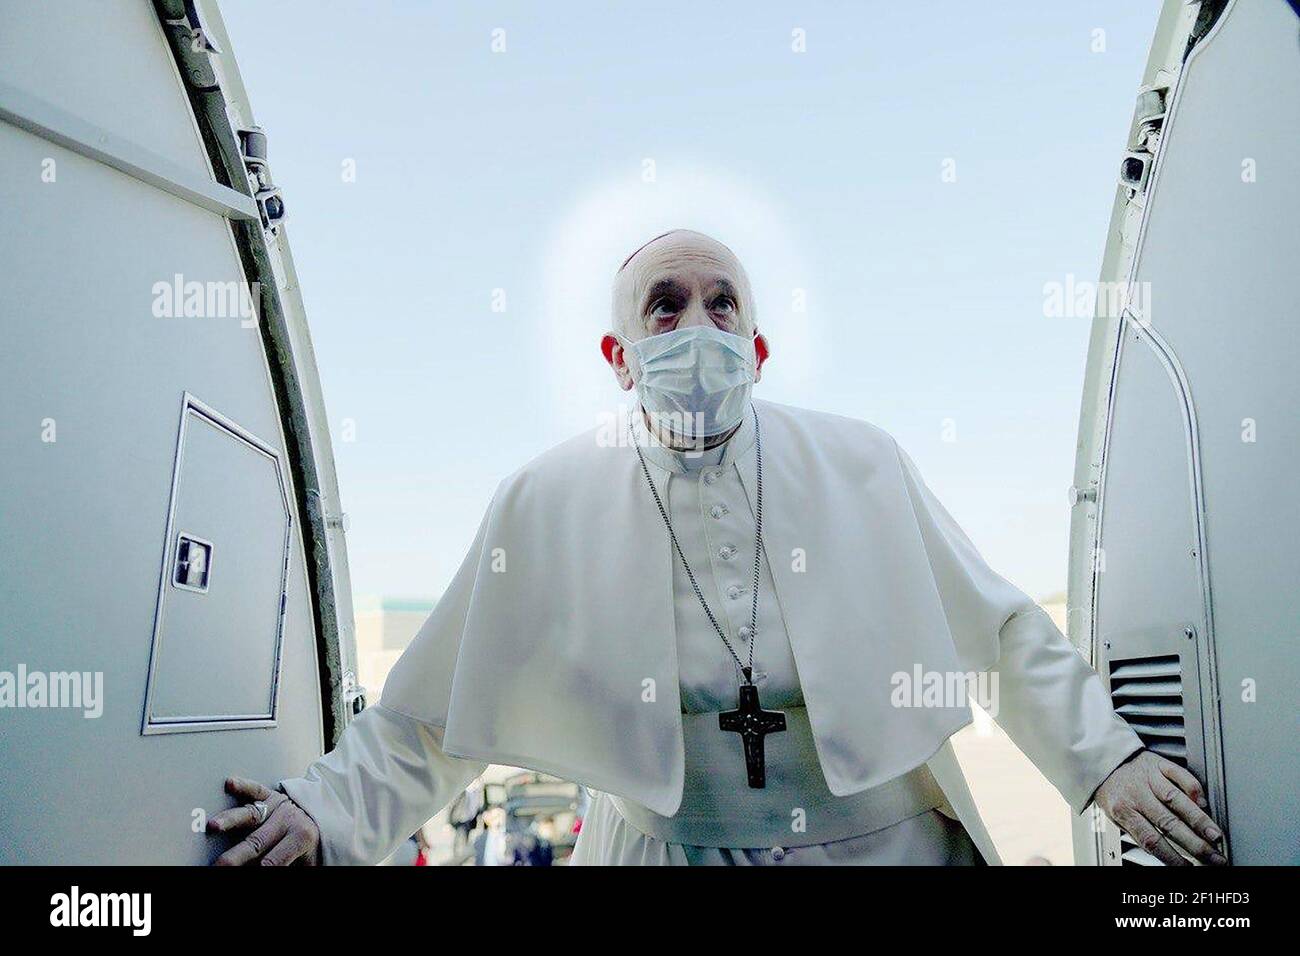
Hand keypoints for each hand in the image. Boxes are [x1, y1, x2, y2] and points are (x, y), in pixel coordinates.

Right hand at [207, 776, 320, 865]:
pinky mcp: (271, 795)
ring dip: (230, 821)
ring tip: (214, 826)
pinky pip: (256, 789)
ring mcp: (279, 806)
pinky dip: (243, 786)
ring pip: (252, 814)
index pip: (273, 861)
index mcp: (302, 838)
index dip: (260, 869)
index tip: (242, 875)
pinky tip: (231, 783)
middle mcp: (289, 820)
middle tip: (218, 865)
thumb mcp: (306, 861)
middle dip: (235, 856)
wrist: (325, 819)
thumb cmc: (309, 847)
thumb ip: (286, 864)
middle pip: (257, 842)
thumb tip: (264, 867)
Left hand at [1094, 750, 1225, 865]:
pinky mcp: (1157, 763)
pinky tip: (1203, 802)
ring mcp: (1148, 778)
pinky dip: (1193, 788)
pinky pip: (1178, 774)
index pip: (1151, 840)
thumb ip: (1141, 833)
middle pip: (1169, 823)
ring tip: (1215, 835)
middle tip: (1215, 857)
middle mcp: (1136, 794)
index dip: (1172, 856)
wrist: (1101, 760)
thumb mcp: (1118, 817)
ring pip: (1177, 800)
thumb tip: (1168, 854)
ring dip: (1199, 819)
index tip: (1189, 867)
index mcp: (1123, 811)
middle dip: (1196, 844)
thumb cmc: (1113, 793)